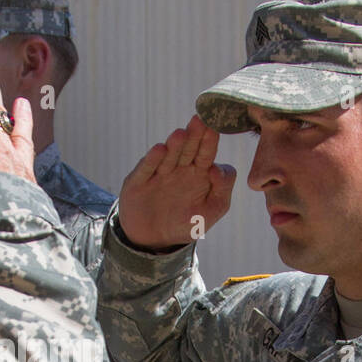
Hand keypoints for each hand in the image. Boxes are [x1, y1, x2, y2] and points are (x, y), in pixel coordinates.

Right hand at [116, 114, 235, 248]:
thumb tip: (218, 169)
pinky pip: (146, 170)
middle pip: (188, 149)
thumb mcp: (212, 211)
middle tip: (200, 120)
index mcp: (199, 172)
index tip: (214, 130)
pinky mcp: (138, 182)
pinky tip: (159, 150)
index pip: (206, 152)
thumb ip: (222, 190)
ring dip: (175, 145)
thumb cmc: (187, 223)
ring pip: (168, 156)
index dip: (210, 141)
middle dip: (194, 135)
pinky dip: (152, 160)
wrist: (156, 240)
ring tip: (181, 134)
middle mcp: (179, 168)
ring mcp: (158, 173)